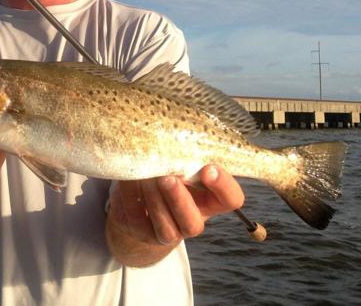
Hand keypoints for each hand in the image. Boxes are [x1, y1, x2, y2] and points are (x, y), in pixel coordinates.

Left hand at [109, 165, 243, 246]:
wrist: (140, 199)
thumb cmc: (168, 169)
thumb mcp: (182, 161)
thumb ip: (187, 152)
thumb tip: (180, 127)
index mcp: (211, 200)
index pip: (231, 199)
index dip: (223, 186)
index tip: (207, 168)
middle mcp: (193, 221)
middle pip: (194, 225)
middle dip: (179, 200)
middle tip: (168, 177)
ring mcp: (168, 233)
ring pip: (167, 229)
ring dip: (155, 200)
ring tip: (145, 177)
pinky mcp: (142, 233)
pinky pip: (137, 220)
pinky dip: (132, 198)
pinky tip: (129, 180)